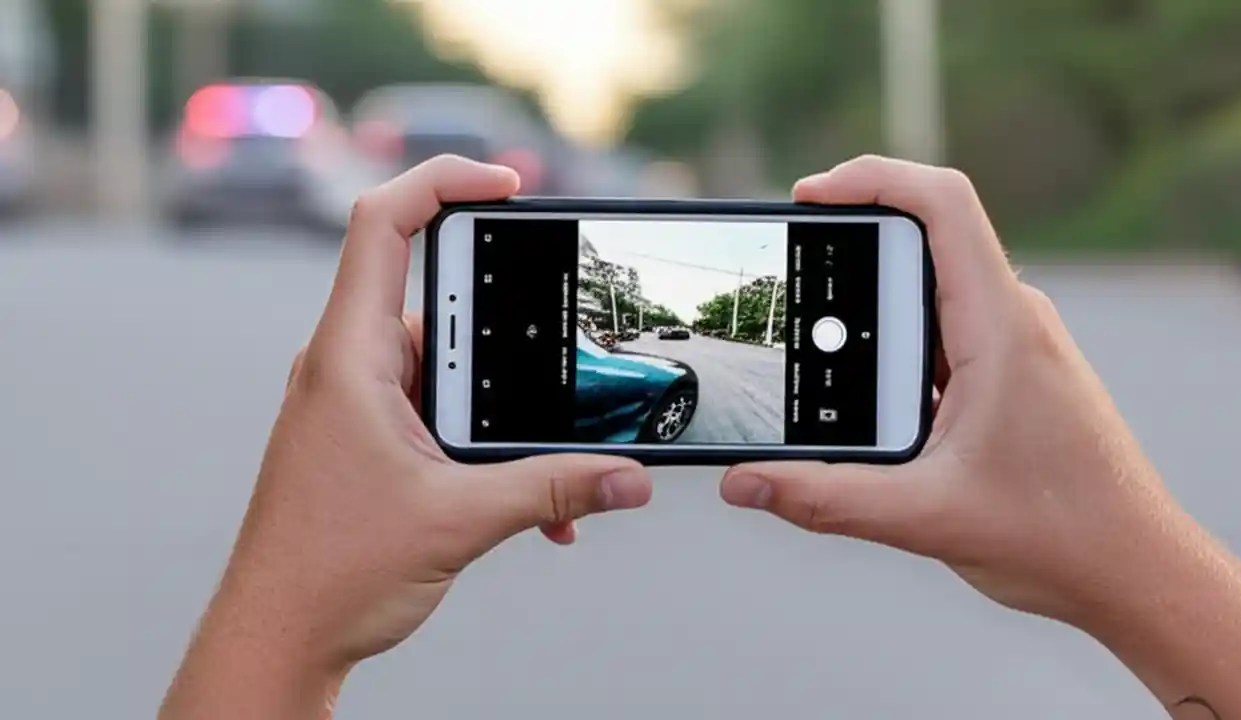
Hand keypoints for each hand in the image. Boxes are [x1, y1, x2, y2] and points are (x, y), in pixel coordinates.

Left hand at [160, 156, 651, 718]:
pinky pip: (440, 411)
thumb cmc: (329, 573)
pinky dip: (485, 441)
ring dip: (504, 407)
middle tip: (562, 354)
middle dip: (511, 332)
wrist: (278, 636)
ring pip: (448, 366)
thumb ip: (553, 489)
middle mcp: (349, 366)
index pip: (381, 226)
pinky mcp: (372, 437)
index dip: (442, 182)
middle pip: (439, 298)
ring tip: (547, 458)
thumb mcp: (461, 521)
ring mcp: (359, 401)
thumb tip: (627, 476)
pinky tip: (526, 497)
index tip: (508, 183)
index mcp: (349, 358)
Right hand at [727, 154, 1171, 621]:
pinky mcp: (1008, 373)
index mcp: (1000, 328)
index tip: (807, 196)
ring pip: (931, 287)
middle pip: (926, 235)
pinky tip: (859, 387)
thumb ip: (825, 497)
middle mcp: (1011, 320)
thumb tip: (744, 481)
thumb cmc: (1058, 534)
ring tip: (811, 335)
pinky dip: (892, 339)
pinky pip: (942, 329)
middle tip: (789, 271)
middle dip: (851, 241)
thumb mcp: (924, 517)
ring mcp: (1012, 344)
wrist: (1133, 568)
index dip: (871, 178)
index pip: (941, 204)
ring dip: (870, 299)